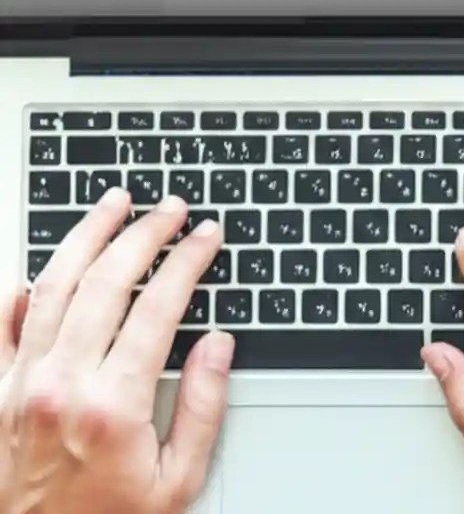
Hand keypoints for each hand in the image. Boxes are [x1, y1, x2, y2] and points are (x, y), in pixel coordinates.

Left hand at [0, 190, 234, 513]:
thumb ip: (203, 408)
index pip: (158, 306)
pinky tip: (42, 267)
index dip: (188, 261)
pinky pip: (2, 324)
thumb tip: (219, 346)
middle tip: (169, 208)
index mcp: (112, 405)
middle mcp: (60, 385)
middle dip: (143, 234)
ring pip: (52, 286)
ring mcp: (20, 384)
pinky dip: (21, 288)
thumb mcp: (179, 481)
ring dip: (86, 237)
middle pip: (104, 282)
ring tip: (113, 205)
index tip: (207, 237)